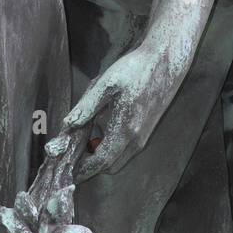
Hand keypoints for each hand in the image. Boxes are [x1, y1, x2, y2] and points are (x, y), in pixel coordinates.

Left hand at [64, 45, 178, 181]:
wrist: (165, 61)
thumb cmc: (135, 69)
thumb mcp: (107, 84)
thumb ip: (87, 106)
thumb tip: (68, 124)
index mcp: (125, 129)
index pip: (100, 162)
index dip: (83, 169)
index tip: (67, 171)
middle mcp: (136, 139)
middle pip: (110, 166)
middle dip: (90, 165)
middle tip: (73, 153)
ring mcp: (144, 137)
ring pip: (119, 159)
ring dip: (101, 156)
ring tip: (84, 138)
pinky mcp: (147, 131)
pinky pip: (126, 150)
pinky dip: (111, 148)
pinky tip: (101, 128)